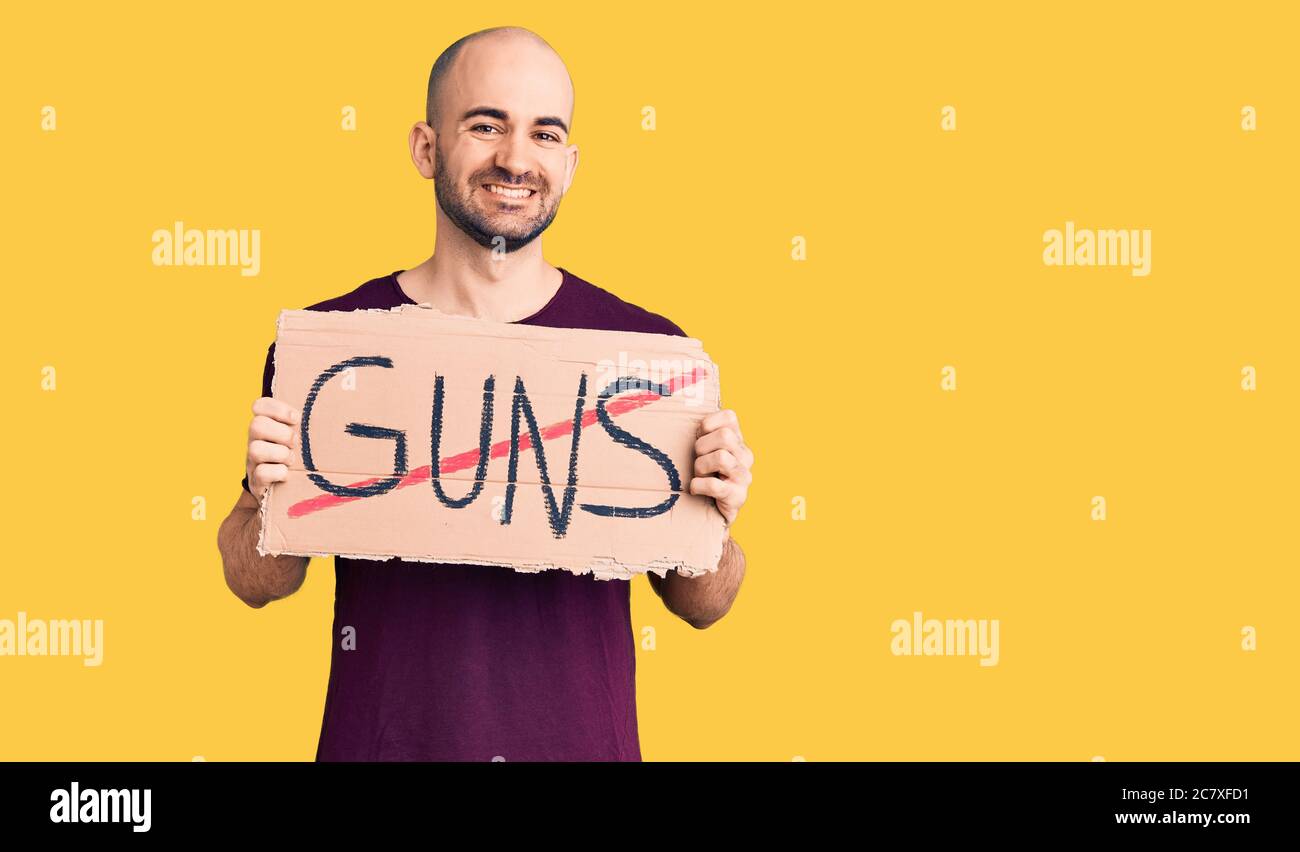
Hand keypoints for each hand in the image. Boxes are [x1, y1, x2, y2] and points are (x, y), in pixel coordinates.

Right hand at [245, 397, 299, 500]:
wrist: (285, 490)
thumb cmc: (299, 457)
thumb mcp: (301, 437)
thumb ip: (309, 423)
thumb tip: (343, 402)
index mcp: (267, 425)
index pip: (259, 406)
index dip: (276, 409)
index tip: (296, 418)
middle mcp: (255, 440)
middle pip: (256, 425)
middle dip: (281, 433)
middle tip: (296, 442)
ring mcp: (253, 461)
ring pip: (255, 449)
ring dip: (280, 453)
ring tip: (292, 460)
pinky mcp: (256, 481)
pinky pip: (261, 473)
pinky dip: (277, 472)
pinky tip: (287, 474)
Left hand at [689, 409, 752, 526]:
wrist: (712, 511)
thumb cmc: (702, 474)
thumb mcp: (702, 450)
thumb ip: (699, 432)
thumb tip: (675, 406)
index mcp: (738, 440)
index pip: (730, 416)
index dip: (708, 425)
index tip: (699, 438)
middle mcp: (746, 456)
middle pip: (725, 436)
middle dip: (702, 447)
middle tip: (697, 460)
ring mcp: (744, 477)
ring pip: (722, 458)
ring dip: (701, 467)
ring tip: (698, 475)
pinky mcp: (737, 497)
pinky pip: (716, 485)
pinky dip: (699, 486)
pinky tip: (695, 489)